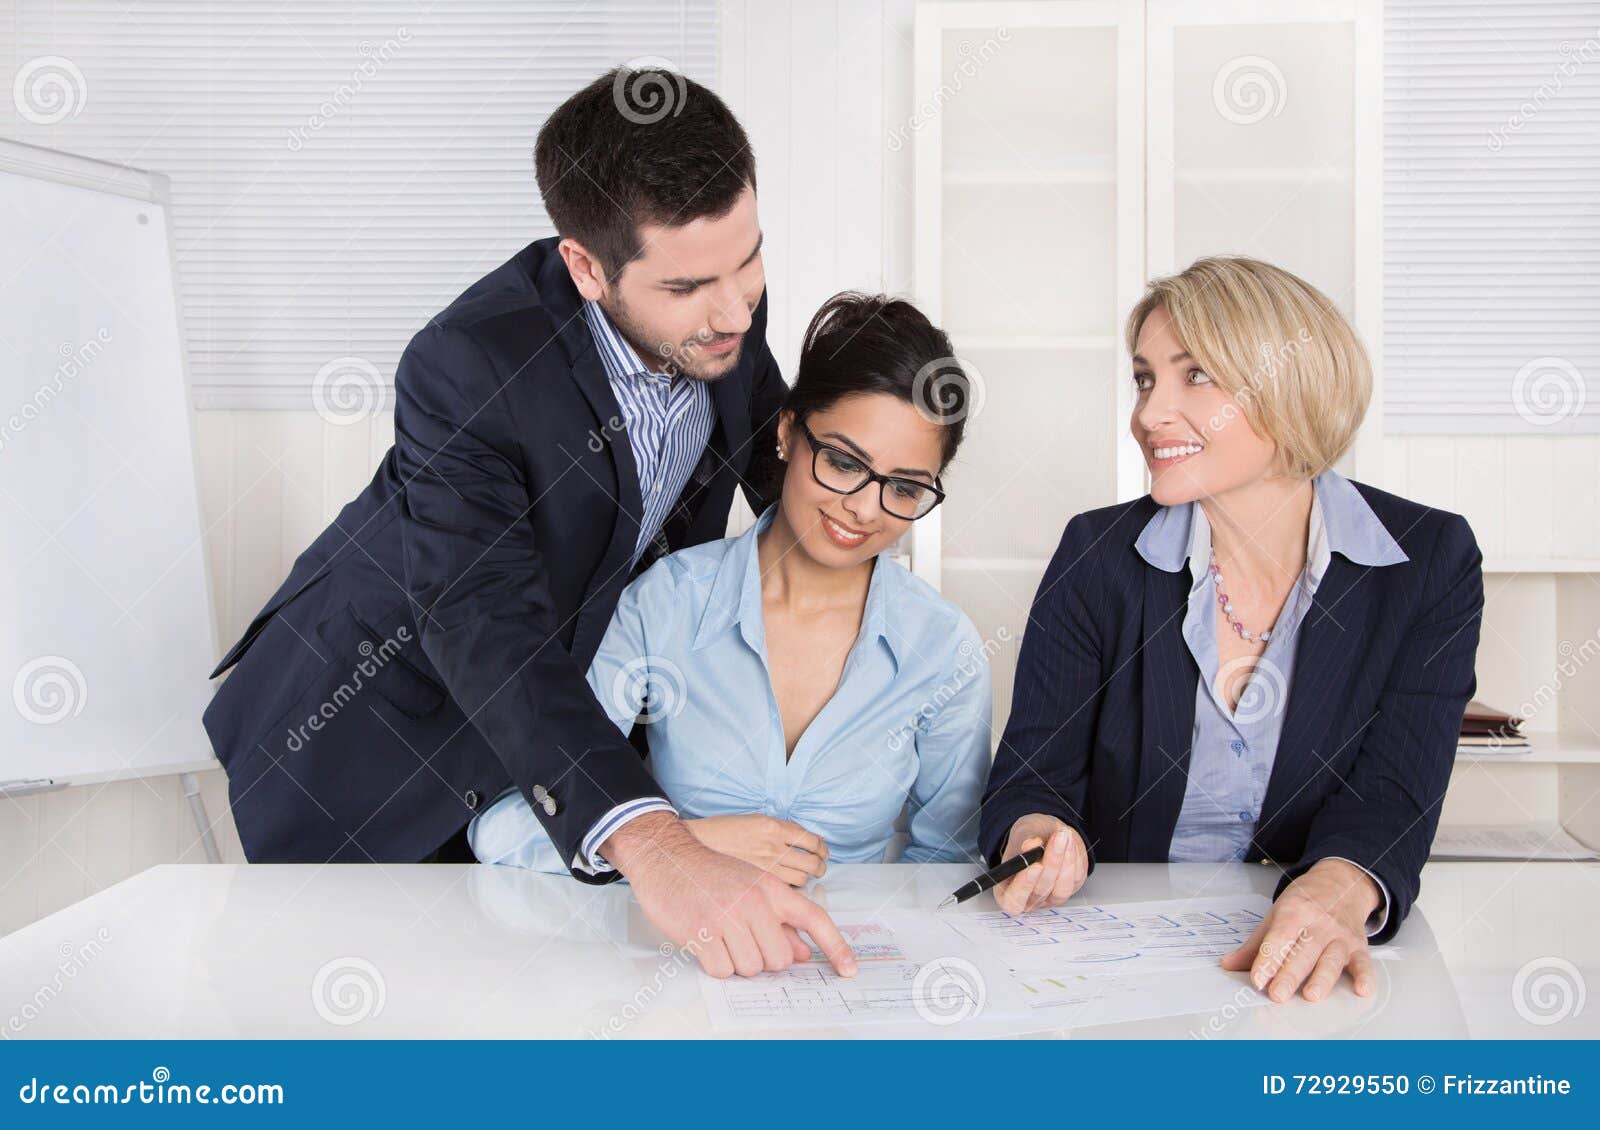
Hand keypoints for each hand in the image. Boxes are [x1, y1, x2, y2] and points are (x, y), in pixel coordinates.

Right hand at [601, 810, 856, 979]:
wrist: (666, 857)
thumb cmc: (710, 873)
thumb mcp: (751, 885)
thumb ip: (780, 920)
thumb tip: (803, 953)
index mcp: (771, 888)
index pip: (815, 919)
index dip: (836, 947)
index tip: (849, 969)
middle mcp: (754, 902)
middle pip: (779, 959)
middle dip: (764, 958)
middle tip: (744, 940)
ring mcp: (727, 918)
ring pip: (751, 968)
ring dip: (737, 962)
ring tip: (721, 937)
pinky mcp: (701, 933)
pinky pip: (722, 971)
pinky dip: (716, 965)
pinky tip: (706, 943)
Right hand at [992, 814, 1088, 914]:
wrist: (1045, 834)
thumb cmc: (1027, 838)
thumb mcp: (1020, 835)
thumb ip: (1023, 842)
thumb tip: (1031, 846)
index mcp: (1008, 891)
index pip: (1013, 902)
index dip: (1024, 886)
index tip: (1034, 866)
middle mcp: (1030, 899)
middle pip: (1041, 892)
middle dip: (1051, 863)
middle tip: (1055, 841)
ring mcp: (1052, 897)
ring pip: (1061, 888)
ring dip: (1065, 859)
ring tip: (1063, 836)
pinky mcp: (1071, 889)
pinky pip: (1076, 878)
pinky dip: (1074, 857)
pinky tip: (1069, 841)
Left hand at [1220, 858, 1379, 1002]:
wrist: (1341, 882)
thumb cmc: (1305, 902)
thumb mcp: (1276, 915)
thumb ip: (1256, 945)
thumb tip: (1228, 965)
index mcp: (1293, 912)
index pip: (1278, 938)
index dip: (1267, 959)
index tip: (1257, 979)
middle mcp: (1318, 923)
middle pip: (1303, 952)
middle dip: (1289, 974)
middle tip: (1277, 994)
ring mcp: (1340, 935)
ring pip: (1331, 959)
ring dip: (1322, 978)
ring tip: (1311, 995)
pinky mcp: (1359, 946)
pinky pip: (1364, 963)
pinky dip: (1365, 976)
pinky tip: (1362, 990)